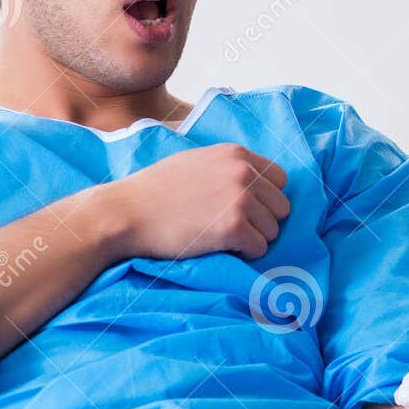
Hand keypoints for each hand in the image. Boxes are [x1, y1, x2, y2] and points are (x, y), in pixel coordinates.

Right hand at [109, 143, 289, 260]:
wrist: (126, 213)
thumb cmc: (155, 191)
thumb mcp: (196, 162)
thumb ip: (228, 167)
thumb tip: (256, 181)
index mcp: (236, 154)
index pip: (279, 179)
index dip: (265, 198)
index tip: (244, 210)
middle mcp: (244, 172)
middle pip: (281, 206)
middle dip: (262, 221)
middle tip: (232, 228)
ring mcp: (241, 199)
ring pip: (273, 230)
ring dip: (253, 239)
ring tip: (223, 238)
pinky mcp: (234, 227)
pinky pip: (259, 248)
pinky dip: (244, 254)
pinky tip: (221, 247)